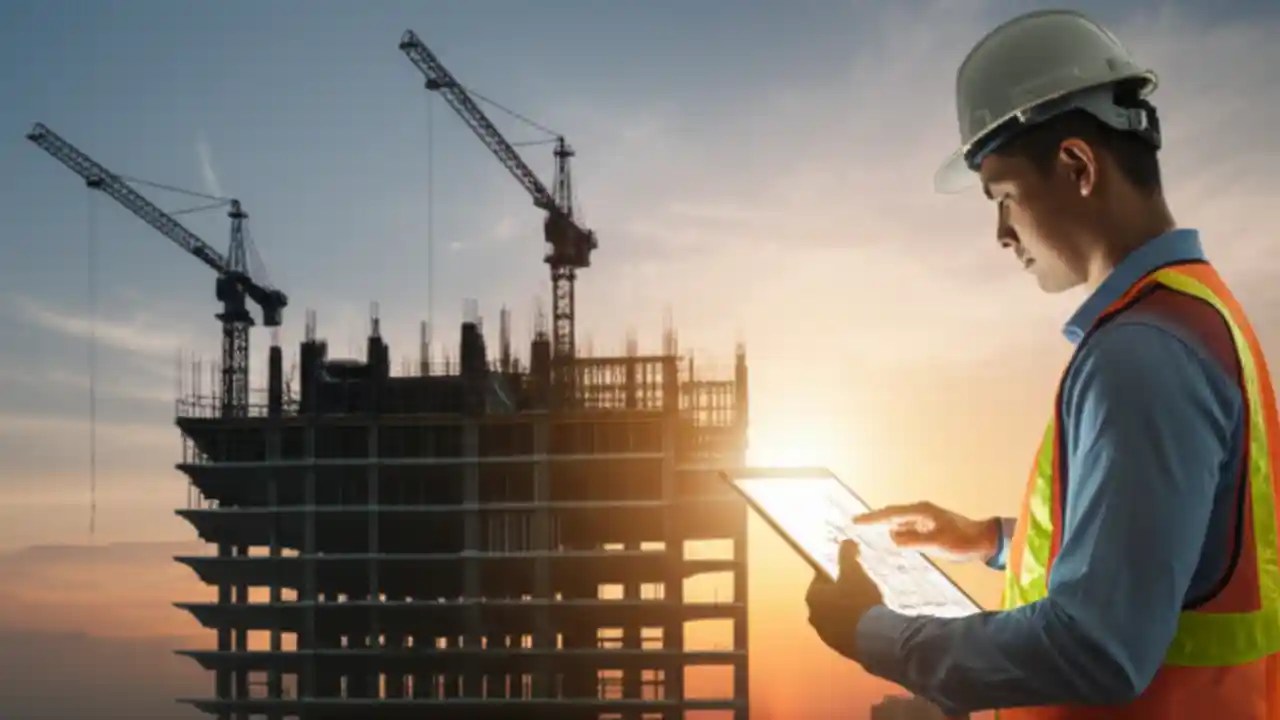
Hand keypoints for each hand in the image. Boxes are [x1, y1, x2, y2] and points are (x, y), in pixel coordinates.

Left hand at [805, 539, 883, 660]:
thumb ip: (847, 555)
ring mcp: (826, 636)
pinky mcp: (840, 649)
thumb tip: (846, 541)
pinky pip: (845, 632)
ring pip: (835, 617)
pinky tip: (869, 623)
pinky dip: (853, 627)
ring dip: (846, 611)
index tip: (850, 572)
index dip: (835, 573)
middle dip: (840, 593)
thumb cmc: (860, 601)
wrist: (875, 639)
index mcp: (813, 597)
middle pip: (826, 599)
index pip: (820, 579)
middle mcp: (814, 617)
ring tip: (866, 607)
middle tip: (859, 588)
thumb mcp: (854, 572)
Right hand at [854, 501, 999, 562]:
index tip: (855, 520)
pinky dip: (897, 531)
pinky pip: (907, 528)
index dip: (872, 518)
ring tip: (868, 527)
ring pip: (899, 521)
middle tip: (856, 522)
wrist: (984, 541)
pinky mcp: (929, 528)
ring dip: (885, 524)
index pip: (890, 514)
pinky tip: (892, 537)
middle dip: (874, 518)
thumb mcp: (937, 543)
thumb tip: (892, 537)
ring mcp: (925, 520)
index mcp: (921, 512)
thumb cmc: (962, 541)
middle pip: (892, 514)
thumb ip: (913, 540)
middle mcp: (920, 512)